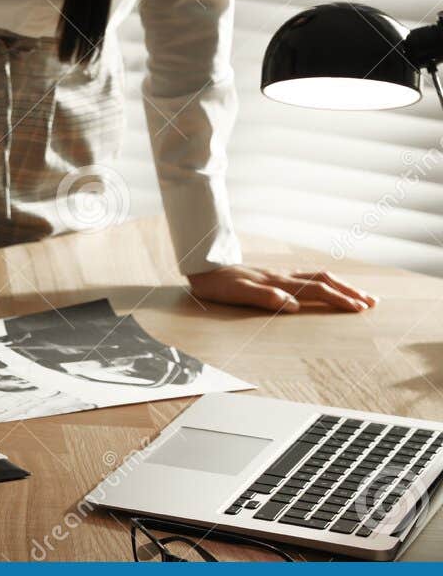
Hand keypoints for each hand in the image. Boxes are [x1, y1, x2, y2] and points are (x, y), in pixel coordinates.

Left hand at [188, 266, 377, 313]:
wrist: (202, 266)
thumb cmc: (217, 285)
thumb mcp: (237, 294)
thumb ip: (265, 297)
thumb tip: (294, 305)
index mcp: (279, 283)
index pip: (317, 291)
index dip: (340, 300)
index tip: (361, 309)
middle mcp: (283, 277)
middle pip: (324, 281)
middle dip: (349, 292)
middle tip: (373, 302)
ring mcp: (279, 274)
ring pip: (318, 277)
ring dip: (341, 286)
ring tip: (358, 295)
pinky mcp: (273, 275)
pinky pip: (307, 277)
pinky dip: (325, 282)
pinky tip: (326, 286)